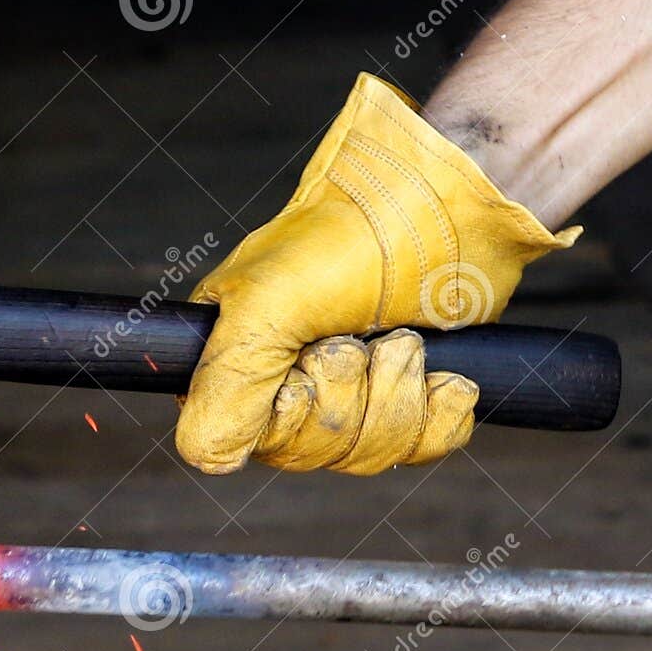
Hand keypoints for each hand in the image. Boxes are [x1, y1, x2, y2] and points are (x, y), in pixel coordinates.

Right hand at [176, 73, 578, 475]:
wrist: (447, 197)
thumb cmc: (352, 232)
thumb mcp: (270, 301)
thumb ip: (227, 381)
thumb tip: (203, 452)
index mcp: (236, 361)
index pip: (246, 442)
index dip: (291, 414)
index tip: (310, 360)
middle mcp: (286, 384)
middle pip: (312, 453)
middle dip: (350, 398)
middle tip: (358, 339)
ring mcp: (352, 392)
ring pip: (369, 453)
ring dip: (397, 395)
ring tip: (402, 339)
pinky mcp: (412, 394)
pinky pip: (425, 445)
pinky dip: (440, 410)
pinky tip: (442, 372)